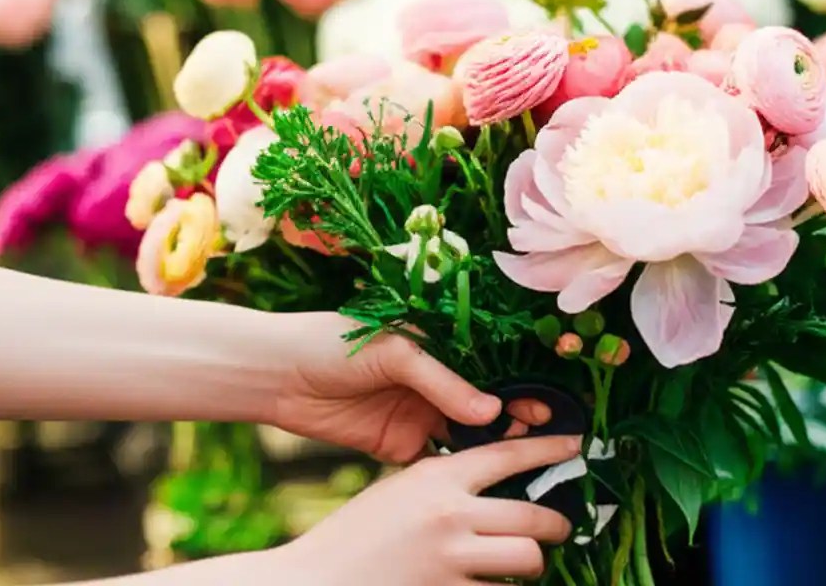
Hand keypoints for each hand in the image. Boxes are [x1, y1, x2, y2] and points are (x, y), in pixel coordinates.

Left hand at [261, 312, 549, 461]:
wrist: (276, 374)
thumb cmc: (333, 342)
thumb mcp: (393, 350)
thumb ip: (441, 381)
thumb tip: (490, 411)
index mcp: (438, 346)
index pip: (491, 366)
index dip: (521, 384)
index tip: (549, 405)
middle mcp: (435, 381)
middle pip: (487, 405)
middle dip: (517, 421)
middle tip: (545, 439)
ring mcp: (419, 414)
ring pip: (468, 437)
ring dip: (494, 450)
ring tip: (525, 465)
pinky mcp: (399, 446)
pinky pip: (438, 462)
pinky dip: (460, 474)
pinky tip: (485, 485)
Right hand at [267, 436, 578, 584]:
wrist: (316, 584)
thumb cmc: (354, 537)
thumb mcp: (396, 492)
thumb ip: (442, 485)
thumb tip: (493, 486)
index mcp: (436, 478)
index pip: (508, 455)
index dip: (548, 449)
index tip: (575, 446)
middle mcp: (450, 516)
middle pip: (534, 517)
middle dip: (556, 525)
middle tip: (561, 527)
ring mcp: (451, 561)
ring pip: (527, 561)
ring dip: (533, 565)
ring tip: (526, 564)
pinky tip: (491, 584)